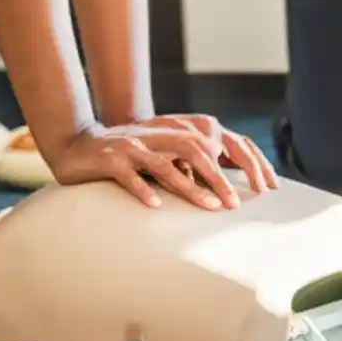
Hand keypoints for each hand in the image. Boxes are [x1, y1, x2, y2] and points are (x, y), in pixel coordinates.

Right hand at [50, 118, 275, 210]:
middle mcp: (159, 136)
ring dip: (189, 187)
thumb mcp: (162, 156)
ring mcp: (134, 146)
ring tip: (210, 206)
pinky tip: (154, 206)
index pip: (219, 144)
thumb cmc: (127, 157)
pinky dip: (141, 189)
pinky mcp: (110, 159)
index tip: (264, 187)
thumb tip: (225, 185)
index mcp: (176, 133)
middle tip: (234, 205)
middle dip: (219, 179)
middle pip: (198, 153)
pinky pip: (129, 175)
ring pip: (166, 166)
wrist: (77, 145)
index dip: (244, 161)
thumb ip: (190, 164)